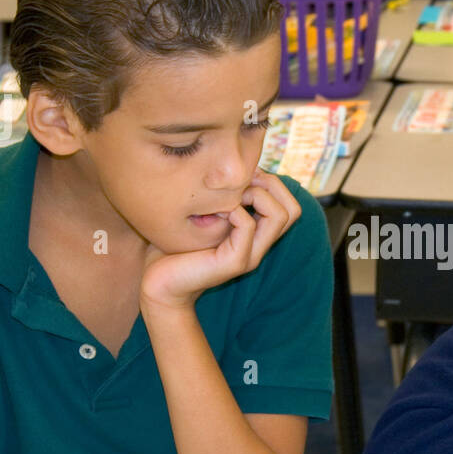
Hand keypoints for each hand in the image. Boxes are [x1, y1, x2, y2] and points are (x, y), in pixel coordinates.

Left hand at [139, 170, 301, 309]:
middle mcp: (259, 247)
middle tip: (239, 183)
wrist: (159, 283)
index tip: (242, 177)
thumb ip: (222, 199)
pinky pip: (247, 225)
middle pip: (293, 209)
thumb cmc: (175, 247)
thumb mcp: (204, 216)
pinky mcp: (234, 262)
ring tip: (227, 196)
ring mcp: (250, 256)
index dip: (272, 184)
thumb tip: (232, 169)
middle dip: (269, 185)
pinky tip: (210, 211)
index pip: (290, 206)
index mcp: (256, 237)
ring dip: (255, 194)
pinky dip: (232, 209)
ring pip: (279, 215)